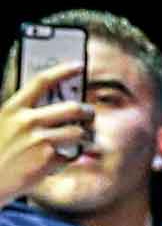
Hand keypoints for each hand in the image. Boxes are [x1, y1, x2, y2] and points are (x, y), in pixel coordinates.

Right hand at [0, 62, 88, 205]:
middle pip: (72, 108)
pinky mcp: (48, 159)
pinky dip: (68, 157)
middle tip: (88, 115)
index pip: (41, 81)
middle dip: (86, 112)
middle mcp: (27, 122)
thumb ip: (25, 113)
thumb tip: (55, 105)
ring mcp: (39, 140)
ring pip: (78, 132)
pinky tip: (57, 159)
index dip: (62, 71)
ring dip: (83, 137)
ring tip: (77, 140)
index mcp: (13, 109)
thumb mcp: (3, 124)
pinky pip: (72, 154)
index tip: (78, 66)